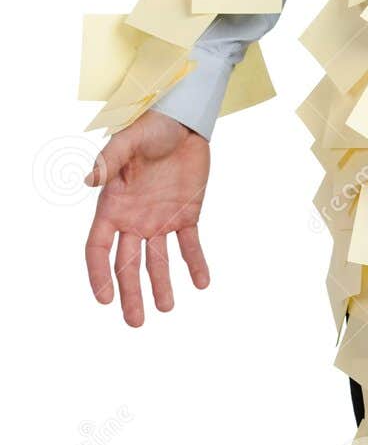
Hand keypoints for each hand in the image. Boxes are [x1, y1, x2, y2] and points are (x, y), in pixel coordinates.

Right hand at [83, 109, 211, 325]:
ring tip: (167, 307)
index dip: (99, 275)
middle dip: (130, 294)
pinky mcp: (187, 215)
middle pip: (128, 264)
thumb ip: (109, 161)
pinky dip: (196, 263)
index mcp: (112, 207)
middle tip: (135, 322)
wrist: (183, 122)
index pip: (98, 249)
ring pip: (158, 261)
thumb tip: (89, 180)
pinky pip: (190, 245)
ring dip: (162, 285)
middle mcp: (134, 220)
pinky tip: (202, 282)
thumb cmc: (149, 128)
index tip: (105, 298)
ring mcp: (160, 220)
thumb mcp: (127, 141)